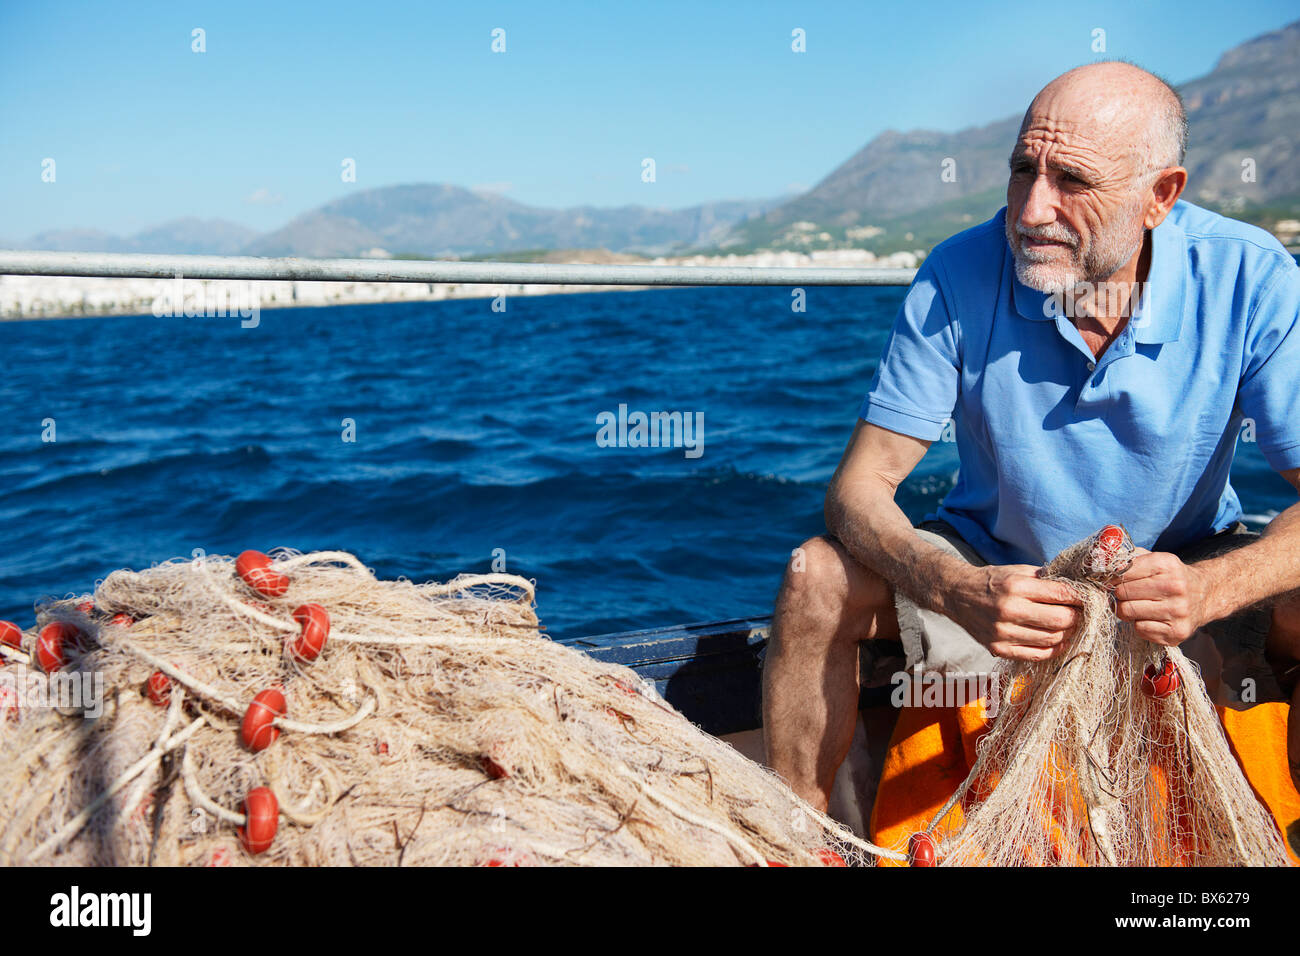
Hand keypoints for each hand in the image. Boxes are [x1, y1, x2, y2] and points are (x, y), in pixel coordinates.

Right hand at [949, 565, 1083, 660]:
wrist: (957, 595)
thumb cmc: (992, 581)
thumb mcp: (1017, 571)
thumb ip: (1045, 579)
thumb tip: (1078, 587)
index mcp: (1015, 587)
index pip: (1061, 594)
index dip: (1079, 597)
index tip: (1087, 598)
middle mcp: (1009, 610)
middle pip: (1060, 620)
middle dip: (1077, 617)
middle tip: (1080, 614)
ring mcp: (1003, 633)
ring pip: (1052, 639)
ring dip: (1068, 633)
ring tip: (1069, 626)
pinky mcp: (998, 648)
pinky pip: (1036, 655)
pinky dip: (1054, 650)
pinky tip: (1059, 641)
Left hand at [1113, 548, 1207, 645]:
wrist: (1205, 595)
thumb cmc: (1170, 576)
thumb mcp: (1154, 559)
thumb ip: (1127, 557)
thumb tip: (1100, 559)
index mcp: (1166, 564)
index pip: (1123, 571)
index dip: (1113, 576)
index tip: (1114, 579)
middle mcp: (1175, 587)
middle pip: (1122, 593)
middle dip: (1119, 594)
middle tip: (1127, 594)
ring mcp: (1177, 611)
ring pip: (1127, 612)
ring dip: (1126, 610)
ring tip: (1137, 605)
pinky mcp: (1177, 632)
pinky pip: (1139, 629)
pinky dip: (1139, 624)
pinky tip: (1149, 617)